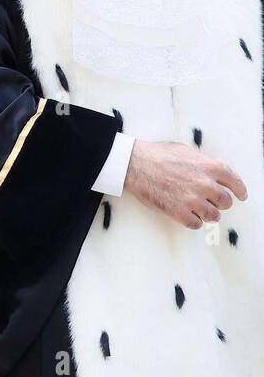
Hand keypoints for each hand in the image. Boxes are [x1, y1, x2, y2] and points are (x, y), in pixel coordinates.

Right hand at [124, 140, 247, 229]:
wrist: (135, 164)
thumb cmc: (157, 155)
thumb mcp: (186, 152)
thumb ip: (204, 164)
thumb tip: (213, 174)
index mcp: (210, 167)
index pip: (235, 182)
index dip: (240, 191)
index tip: (241, 196)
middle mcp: (205, 184)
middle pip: (226, 202)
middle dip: (219, 202)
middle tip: (211, 201)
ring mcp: (193, 200)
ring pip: (213, 216)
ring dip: (207, 213)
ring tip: (197, 209)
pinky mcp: (180, 212)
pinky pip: (196, 224)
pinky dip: (193, 221)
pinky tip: (186, 214)